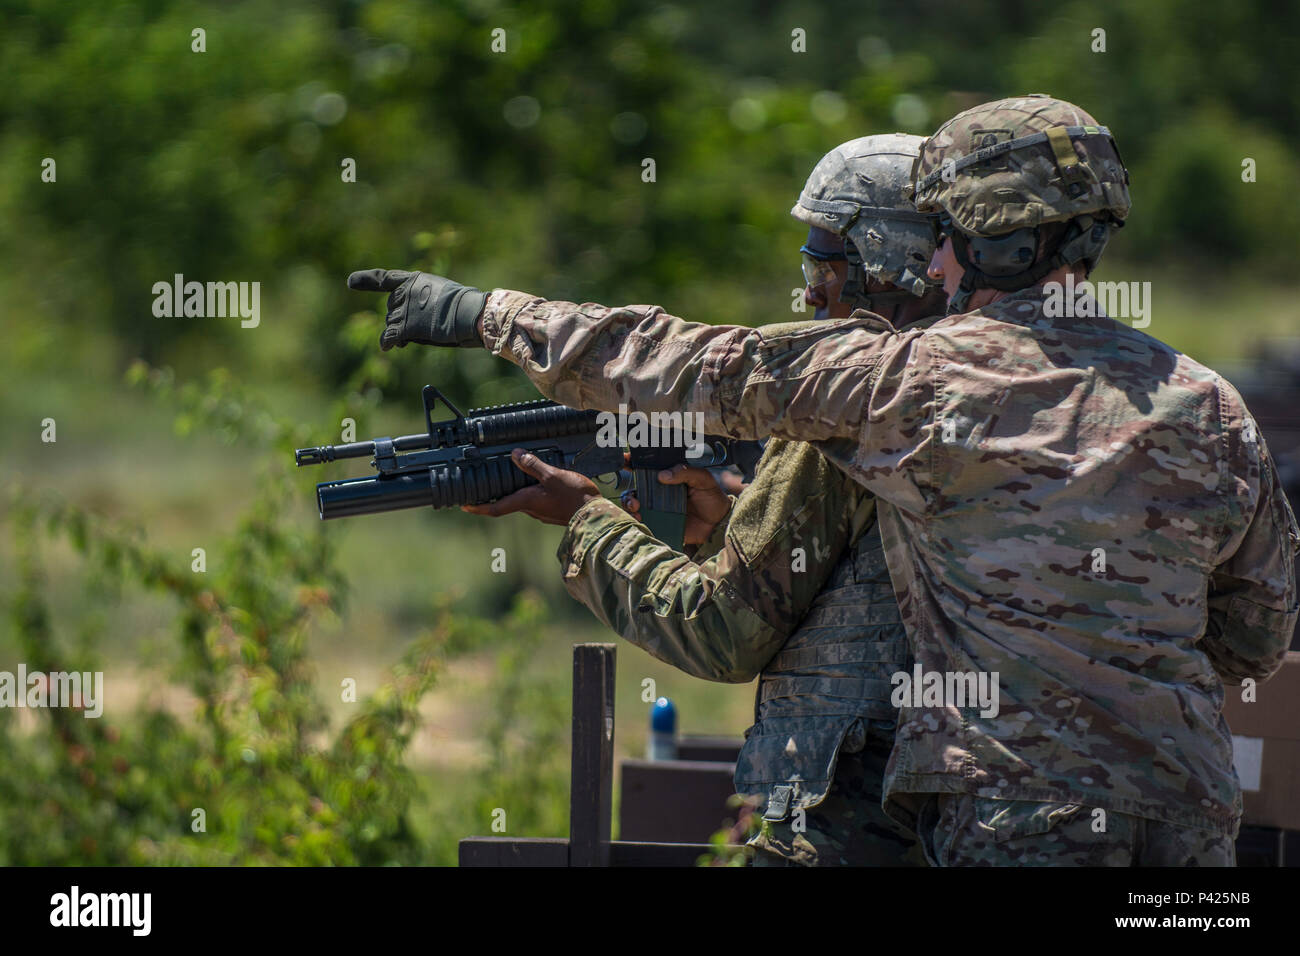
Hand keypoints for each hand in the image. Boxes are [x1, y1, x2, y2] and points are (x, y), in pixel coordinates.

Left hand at [347, 268, 486, 350]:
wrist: (469, 313)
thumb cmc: (465, 308)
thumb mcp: (442, 296)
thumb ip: (423, 304)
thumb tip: (408, 330)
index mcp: (415, 280)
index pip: (385, 279)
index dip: (366, 281)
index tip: (350, 282)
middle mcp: (404, 292)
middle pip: (391, 309)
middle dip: (400, 320)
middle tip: (424, 327)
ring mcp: (402, 309)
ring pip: (391, 324)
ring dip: (403, 332)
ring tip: (426, 333)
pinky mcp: (404, 326)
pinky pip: (390, 336)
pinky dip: (387, 342)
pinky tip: (387, 347)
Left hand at [460, 449, 600, 525]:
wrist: (595, 514)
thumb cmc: (574, 497)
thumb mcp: (552, 475)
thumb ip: (533, 465)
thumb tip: (515, 455)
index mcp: (526, 502)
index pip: (495, 508)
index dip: (477, 507)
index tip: (464, 505)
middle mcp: (530, 510)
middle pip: (506, 503)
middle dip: (493, 495)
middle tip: (482, 486)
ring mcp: (541, 512)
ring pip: (521, 500)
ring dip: (513, 491)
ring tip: (508, 477)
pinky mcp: (552, 510)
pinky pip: (535, 500)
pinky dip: (529, 491)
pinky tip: (535, 481)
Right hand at [620, 460, 731, 545]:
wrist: (719, 523)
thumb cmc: (711, 497)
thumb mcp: (702, 478)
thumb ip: (685, 472)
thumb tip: (662, 475)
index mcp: (667, 477)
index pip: (646, 467)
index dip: (632, 462)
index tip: (624, 459)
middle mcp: (658, 492)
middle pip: (634, 489)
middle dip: (628, 492)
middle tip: (634, 498)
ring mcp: (657, 509)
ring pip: (634, 505)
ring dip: (629, 505)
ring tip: (636, 508)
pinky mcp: (659, 523)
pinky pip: (642, 521)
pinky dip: (636, 520)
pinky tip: (640, 519)